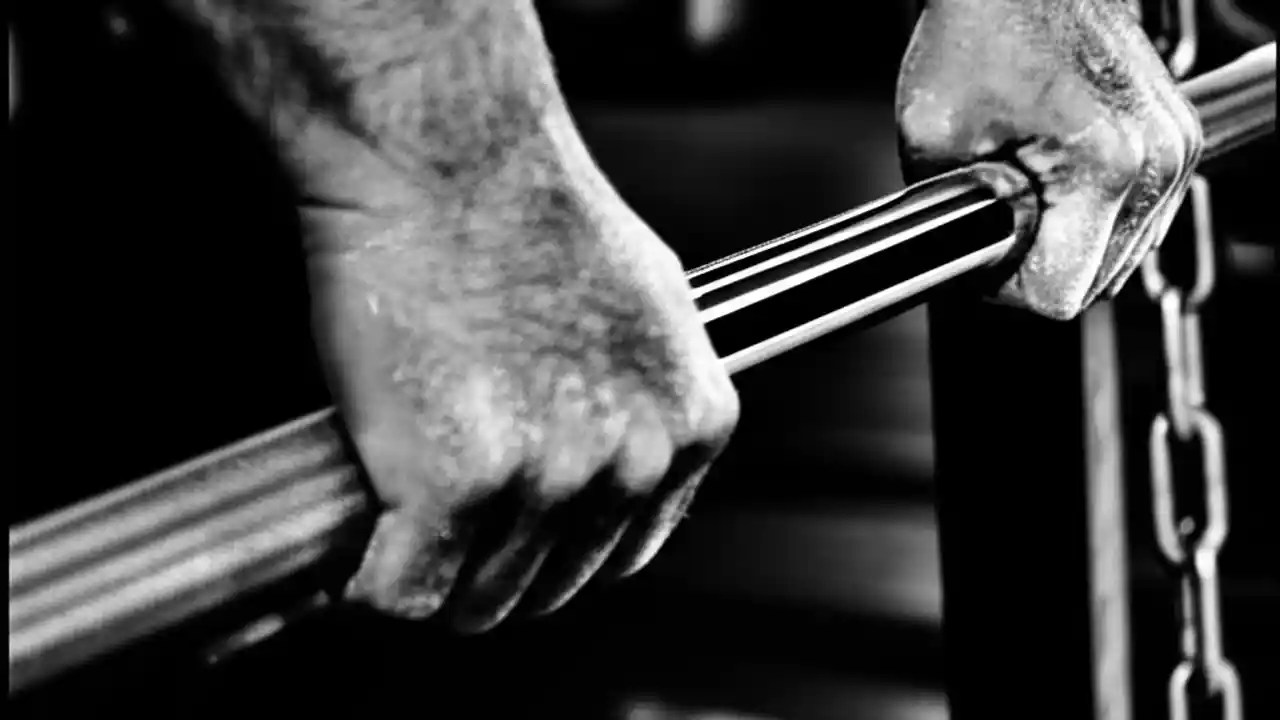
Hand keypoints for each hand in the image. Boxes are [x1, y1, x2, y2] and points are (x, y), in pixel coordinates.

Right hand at [305, 138, 738, 632]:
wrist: (447, 160)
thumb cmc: (528, 207)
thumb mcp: (647, 305)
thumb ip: (641, 398)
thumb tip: (616, 446)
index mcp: (689, 427)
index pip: (626, 554)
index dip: (556, 556)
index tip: (512, 546)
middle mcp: (632, 464)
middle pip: (552, 587)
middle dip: (491, 574)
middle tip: (443, 542)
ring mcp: (547, 481)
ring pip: (479, 601)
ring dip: (433, 584)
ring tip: (397, 542)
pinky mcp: (453, 485)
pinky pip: (403, 587)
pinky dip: (372, 583)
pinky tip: (362, 550)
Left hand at [896, 0, 1203, 318]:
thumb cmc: (982, 30)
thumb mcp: (931, 140)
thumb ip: (945, 224)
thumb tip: (959, 272)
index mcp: (1104, 165)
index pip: (1060, 296)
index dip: (1007, 287)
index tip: (984, 255)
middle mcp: (1157, 159)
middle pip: (1097, 285)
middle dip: (1039, 263)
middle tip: (997, 217)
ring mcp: (1176, 148)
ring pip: (1121, 257)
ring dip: (1069, 240)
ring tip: (1027, 186)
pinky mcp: (1178, 139)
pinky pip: (1137, 218)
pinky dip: (1094, 214)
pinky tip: (1057, 176)